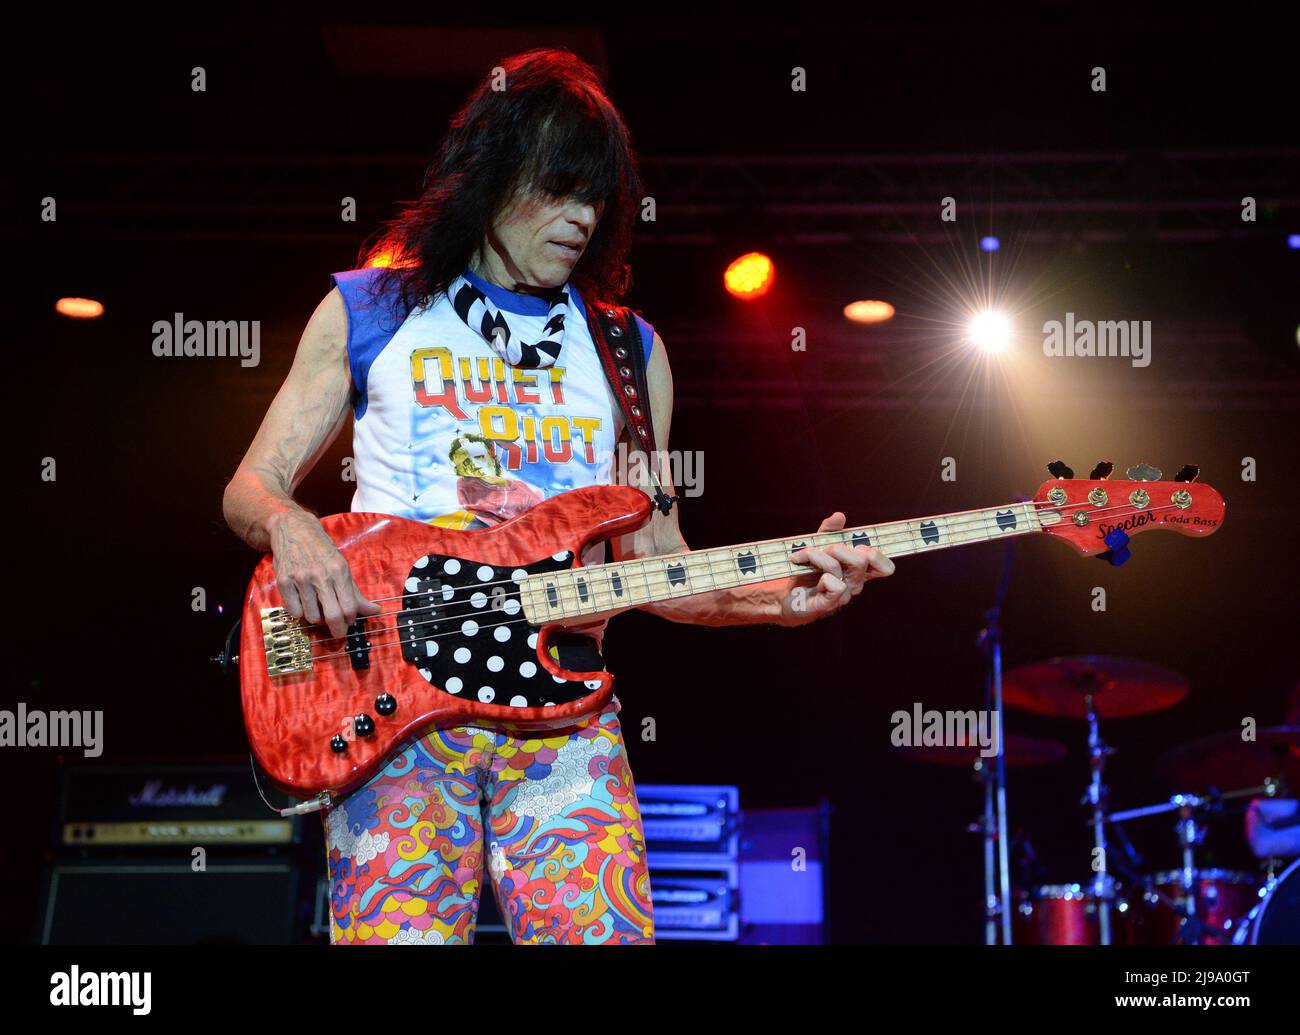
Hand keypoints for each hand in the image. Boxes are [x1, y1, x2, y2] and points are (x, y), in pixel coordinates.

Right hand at [268, 509, 380, 638]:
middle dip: (337, 630)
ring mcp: (300, 578)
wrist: (294, 529)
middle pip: (332, 616)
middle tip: (337, 632)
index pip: (349, 607)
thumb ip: (356, 593)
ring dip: (317, 619)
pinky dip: (300, 613)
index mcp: (339, 570)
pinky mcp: (283, 581)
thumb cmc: (321, 550)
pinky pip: (294, 611)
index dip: (350, 620)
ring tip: (318, 609)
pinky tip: (303, 603)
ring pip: (312, 616)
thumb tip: (376, 611)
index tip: (348, 623)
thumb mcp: (342, 566)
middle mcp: (320, 575)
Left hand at [787, 511, 894, 622]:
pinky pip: (833, 584)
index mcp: (859, 571)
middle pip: (862, 559)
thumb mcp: (818, 546)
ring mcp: (843, 596)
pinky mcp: (828, 604)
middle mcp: (855, 584)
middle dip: (837, 548)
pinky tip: (808, 576)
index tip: (856, 546)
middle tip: (820, 550)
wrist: (786, 596)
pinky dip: (818, 575)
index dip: (877, 554)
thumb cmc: (806, 572)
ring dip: (816, 556)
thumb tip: (839, 516)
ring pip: (838, 567)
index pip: (885, 567)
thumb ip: (830, 531)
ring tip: (801, 557)